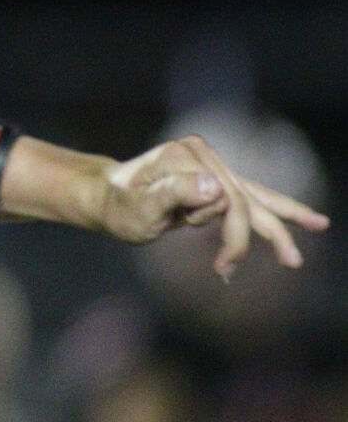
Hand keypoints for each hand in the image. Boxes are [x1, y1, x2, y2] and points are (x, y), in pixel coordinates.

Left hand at [98, 134, 328, 279]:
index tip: (223, 268)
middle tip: (292, 264)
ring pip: (255, 197)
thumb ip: (174, 193)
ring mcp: (208, 164)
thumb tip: (216, 186)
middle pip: (245, 199)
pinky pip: (251, 195)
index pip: (229, 200)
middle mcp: (201, 153)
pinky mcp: (212, 177)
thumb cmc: (118, 206)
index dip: (234, 236)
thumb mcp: (139, 206)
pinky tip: (307, 219)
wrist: (105, 198)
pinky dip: (274, 210)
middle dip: (261, 235)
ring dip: (281, 222)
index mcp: (185, 155)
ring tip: (316, 231)